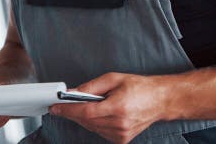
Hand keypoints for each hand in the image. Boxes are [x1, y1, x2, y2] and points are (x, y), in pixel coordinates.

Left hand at [49, 73, 166, 143]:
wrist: (160, 100)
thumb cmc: (139, 87)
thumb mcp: (113, 79)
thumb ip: (91, 86)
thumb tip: (73, 92)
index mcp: (118, 107)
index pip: (85, 112)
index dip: (67, 110)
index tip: (55, 107)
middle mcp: (119, 124)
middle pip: (86, 121)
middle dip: (73, 112)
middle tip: (65, 103)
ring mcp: (121, 134)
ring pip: (91, 127)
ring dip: (84, 117)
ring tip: (89, 104)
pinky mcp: (122, 139)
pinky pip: (100, 132)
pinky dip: (94, 123)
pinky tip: (99, 113)